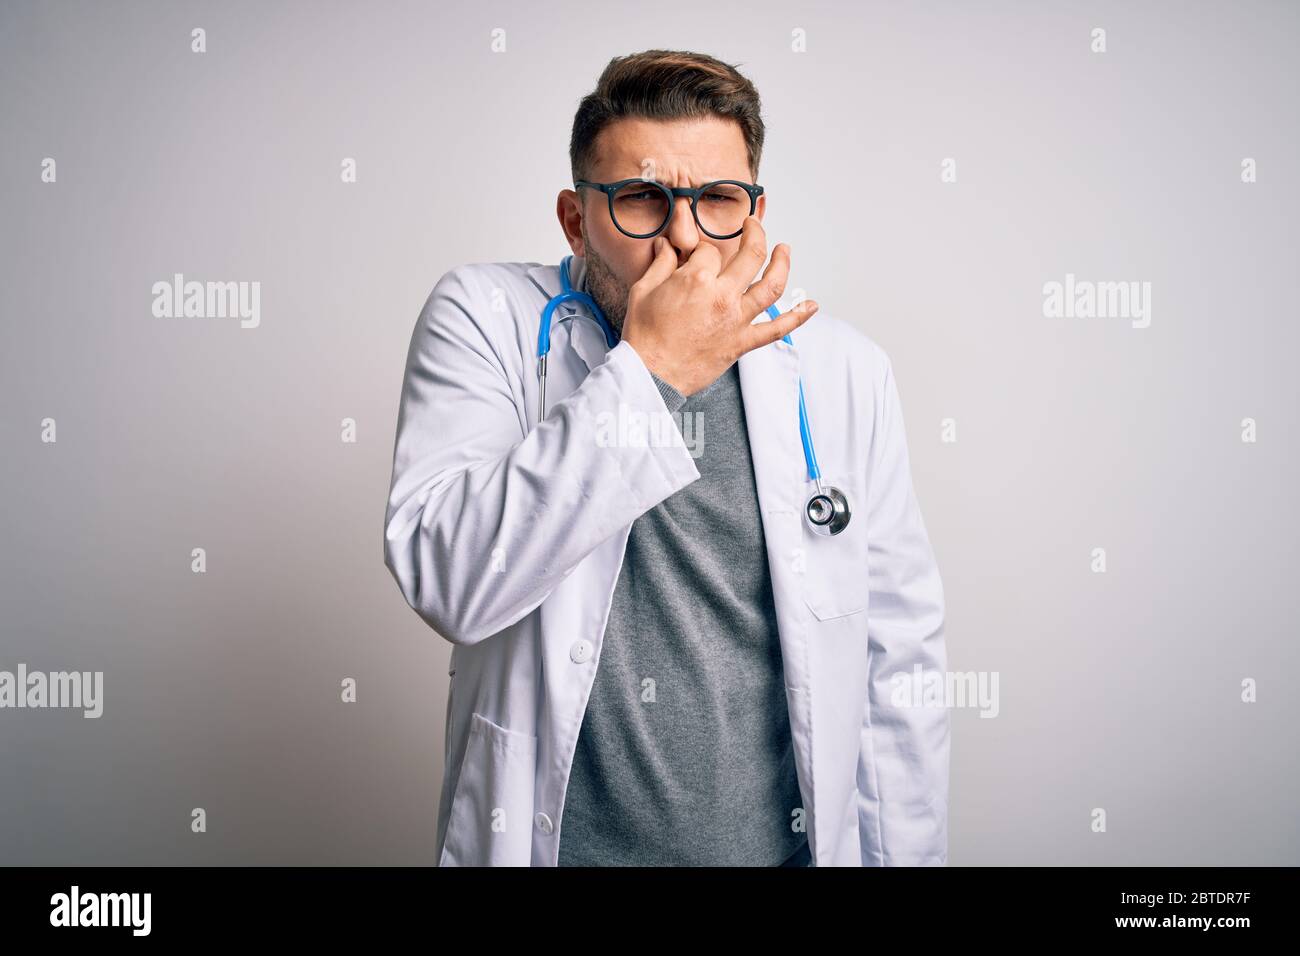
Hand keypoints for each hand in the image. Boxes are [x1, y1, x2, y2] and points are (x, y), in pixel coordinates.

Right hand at [620, 216, 818, 396]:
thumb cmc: (644, 336)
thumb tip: (666, 245)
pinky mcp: (742, 343)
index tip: (697, 255)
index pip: (709, 250)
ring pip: (771, 286)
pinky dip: (798, 316)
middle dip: (755, 234)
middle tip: (754, 226)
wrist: (651, 374)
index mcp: (696, 279)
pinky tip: (811, 305)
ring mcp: (736, 320)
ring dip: (782, 264)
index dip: (702, 249)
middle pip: (751, 255)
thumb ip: (661, 263)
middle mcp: (722, 296)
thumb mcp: (644, 290)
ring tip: (785, 250)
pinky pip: (777, 329)